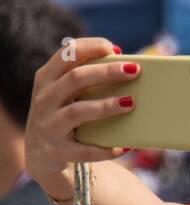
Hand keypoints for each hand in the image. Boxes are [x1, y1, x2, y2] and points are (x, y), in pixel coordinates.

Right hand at [24, 37, 139, 201]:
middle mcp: (44, 99)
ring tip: (131, 103)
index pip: (67, 54)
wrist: (40, 156)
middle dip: (106, 72)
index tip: (115, 49)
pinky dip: (104, 149)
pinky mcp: (57, 151)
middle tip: (134, 71)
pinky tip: (123, 147)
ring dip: (106, 106)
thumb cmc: (63, 117)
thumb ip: (84, 81)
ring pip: (77, 111)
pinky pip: (83, 151)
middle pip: (75, 79)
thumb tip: (128, 70)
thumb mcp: (63, 95)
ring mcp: (49, 125)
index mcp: (46, 78)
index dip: (91, 48)